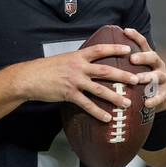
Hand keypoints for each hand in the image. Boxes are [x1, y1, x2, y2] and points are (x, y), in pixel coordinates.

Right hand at [11, 42, 141, 122]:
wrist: (29, 78)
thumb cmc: (45, 69)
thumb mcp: (63, 59)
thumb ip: (77, 61)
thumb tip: (89, 63)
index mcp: (78, 56)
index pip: (100, 50)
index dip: (115, 48)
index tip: (129, 49)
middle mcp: (79, 68)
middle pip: (106, 71)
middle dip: (123, 76)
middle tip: (137, 80)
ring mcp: (75, 81)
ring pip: (99, 89)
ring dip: (114, 97)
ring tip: (127, 103)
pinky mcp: (69, 94)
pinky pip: (87, 105)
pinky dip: (98, 112)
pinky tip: (107, 118)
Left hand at [122, 28, 165, 112]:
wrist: (159, 95)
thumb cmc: (140, 78)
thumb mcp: (135, 68)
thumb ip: (123, 61)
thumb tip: (99, 53)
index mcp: (148, 56)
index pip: (143, 43)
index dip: (135, 36)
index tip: (125, 31)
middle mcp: (157, 64)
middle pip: (152, 56)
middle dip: (143, 57)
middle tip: (132, 59)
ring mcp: (163, 78)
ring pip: (157, 76)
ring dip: (147, 77)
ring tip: (137, 80)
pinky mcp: (165, 92)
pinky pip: (160, 96)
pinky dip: (154, 99)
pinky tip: (146, 103)